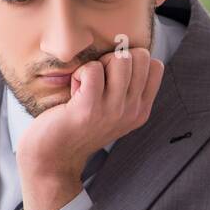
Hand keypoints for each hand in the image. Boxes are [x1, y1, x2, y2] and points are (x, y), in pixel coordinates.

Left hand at [15, 46, 163, 209]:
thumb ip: (127, 89)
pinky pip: (93, 69)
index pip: (155, 65)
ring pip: (120, 59)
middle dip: (114, 59)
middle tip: (97, 80)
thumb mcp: (114, 111)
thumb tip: (127, 53)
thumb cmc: (78, 127)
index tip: (113, 78)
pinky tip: (74, 91)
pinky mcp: (90, 108)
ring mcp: (113, 110)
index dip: (132, 61)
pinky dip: (79, 74)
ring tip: (86, 86)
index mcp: (141, 110)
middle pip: (139, 56)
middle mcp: (132, 111)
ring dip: (97, 65)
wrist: (54, 157)